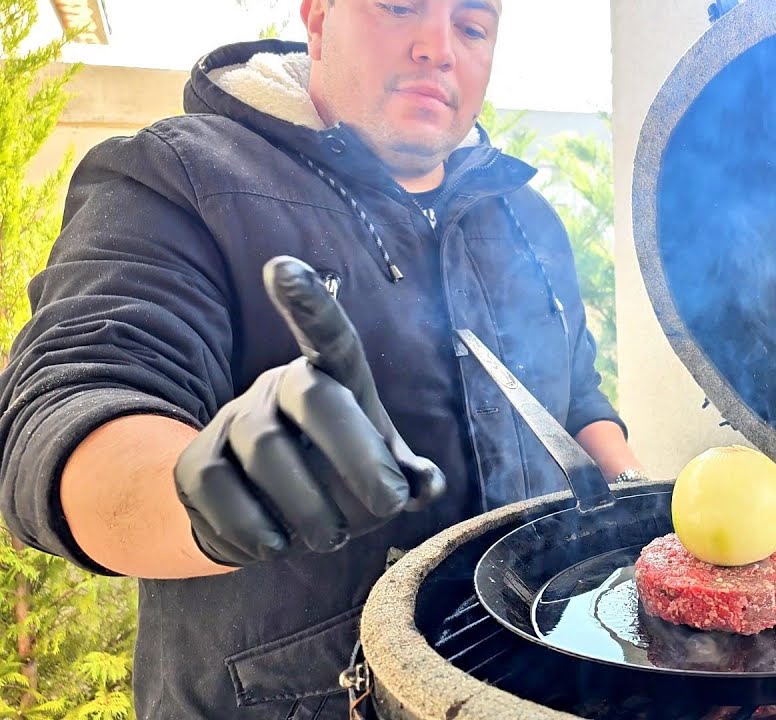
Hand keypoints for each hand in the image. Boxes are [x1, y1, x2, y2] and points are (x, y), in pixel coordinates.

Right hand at [174, 256, 444, 566]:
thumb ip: (408, 474)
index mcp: (330, 377)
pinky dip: (256, 528)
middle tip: (387, 507)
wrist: (261, 513)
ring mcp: (233, 420)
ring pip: (269, 452)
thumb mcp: (381, 469)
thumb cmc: (336, 474)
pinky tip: (276, 545)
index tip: (282, 267)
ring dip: (312, 508)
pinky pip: (220, 489)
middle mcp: (279, 385)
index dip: (309, 304)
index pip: (327, 336)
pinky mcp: (195, 462)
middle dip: (358, 457)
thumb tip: (427, 484)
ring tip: (331, 537)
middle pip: (314, 399)